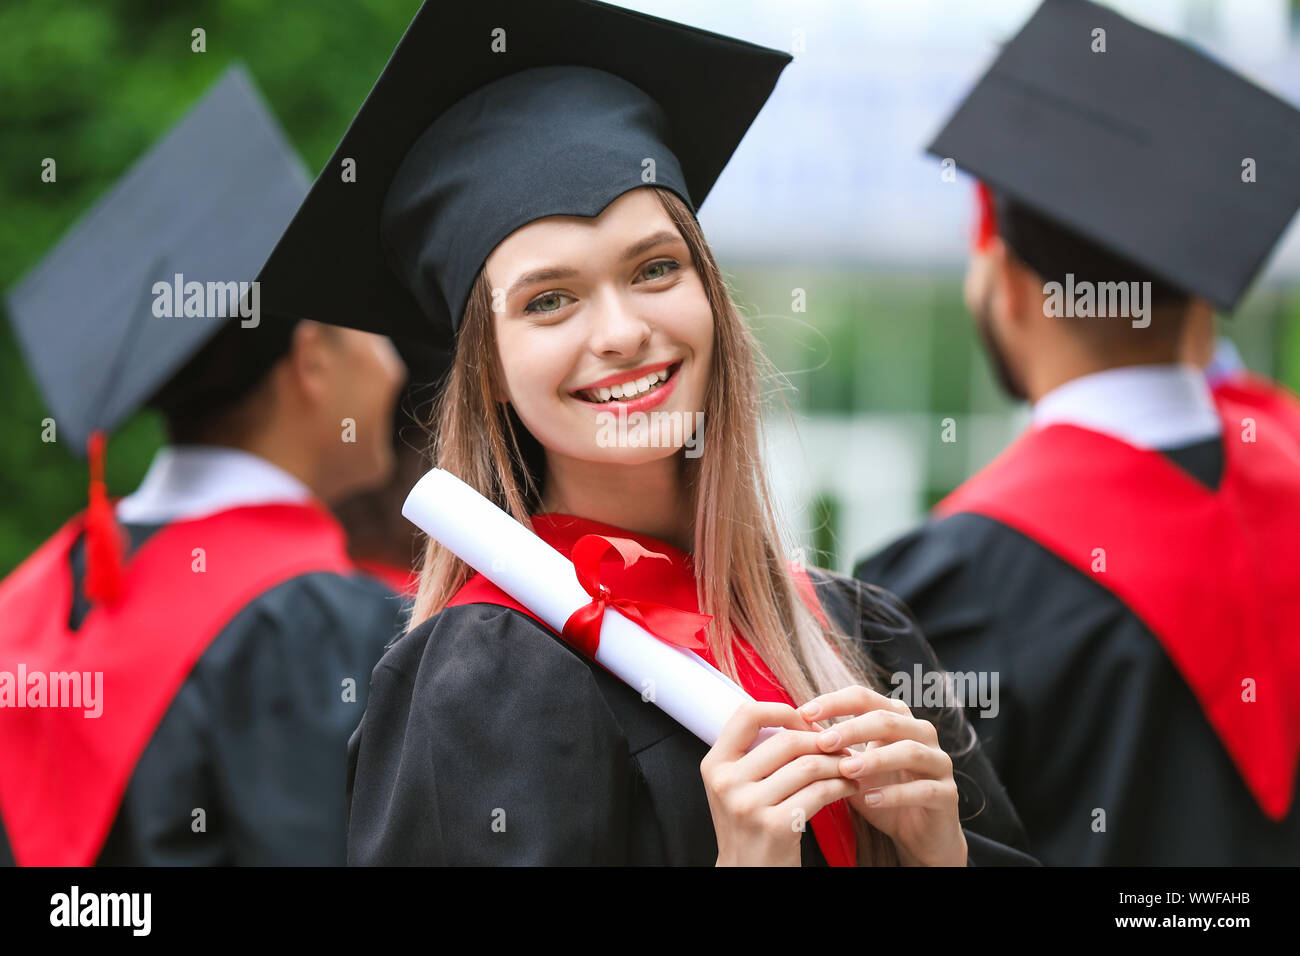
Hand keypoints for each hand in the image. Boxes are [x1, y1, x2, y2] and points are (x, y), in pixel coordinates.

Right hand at [701, 700, 860, 865]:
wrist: (746, 873)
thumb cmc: (748, 825)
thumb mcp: (734, 786)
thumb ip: (753, 753)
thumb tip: (799, 717)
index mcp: (715, 764)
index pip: (746, 715)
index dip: (781, 711)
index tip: (805, 722)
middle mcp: (726, 782)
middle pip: (786, 740)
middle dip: (822, 742)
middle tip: (840, 748)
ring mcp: (749, 805)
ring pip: (807, 765)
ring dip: (837, 764)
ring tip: (850, 767)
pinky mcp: (775, 826)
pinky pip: (819, 792)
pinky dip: (841, 786)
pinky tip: (848, 788)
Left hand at [800, 685, 966, 866]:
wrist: (917, 834)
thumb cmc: (880, 793)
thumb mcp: (852, 768)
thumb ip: (832, 748)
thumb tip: (794, 725)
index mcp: (897, 718)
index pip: (865, 698)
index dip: (835, 701)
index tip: (803, 712)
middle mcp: (921, 733)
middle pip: (887, 719)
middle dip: (852, 728)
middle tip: (823, 741)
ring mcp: (939, 762)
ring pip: (909, 750)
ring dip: (875, 759)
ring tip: (846, 769)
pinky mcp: (948, 794)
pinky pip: (924, 789)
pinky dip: (895, 794)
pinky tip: (871, 799)